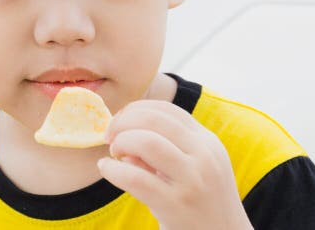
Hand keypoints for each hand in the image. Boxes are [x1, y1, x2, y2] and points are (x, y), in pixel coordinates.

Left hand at [96, 99, 252, 229]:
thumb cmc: (200, 203)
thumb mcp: (191, 167)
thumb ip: (163, 147)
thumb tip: (121, 132)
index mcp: (208, 142)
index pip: (166, 110)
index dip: (135, 109)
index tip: (119, 121)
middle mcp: (205, 156)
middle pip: (154, 119)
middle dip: (123, 122)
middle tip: (109, 136)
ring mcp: (193, 180)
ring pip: (146, 142)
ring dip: (121, 142)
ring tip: (113, 154)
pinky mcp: (177, 205)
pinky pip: (135, 178)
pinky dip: (112, 170)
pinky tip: (106, 169)